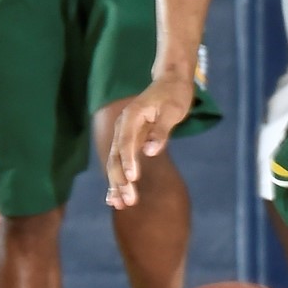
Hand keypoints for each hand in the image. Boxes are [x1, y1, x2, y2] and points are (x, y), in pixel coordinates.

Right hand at [105, 76, 194, 207]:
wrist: (170, 82)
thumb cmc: (174, 95)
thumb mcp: (172, 110)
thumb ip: (161, 131)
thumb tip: (150, 151)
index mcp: (132, 116)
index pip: (126, 141)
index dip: (127, 160)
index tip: (132, 179)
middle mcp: (122, 125)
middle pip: (116, 155)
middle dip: (120, 179)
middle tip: (129, 201)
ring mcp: (123, 134)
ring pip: (115, 162)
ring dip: (117, 184)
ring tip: (120, 204)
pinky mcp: (128, 142)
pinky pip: (119, 162)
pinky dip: (117, 179)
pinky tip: (114, 198)